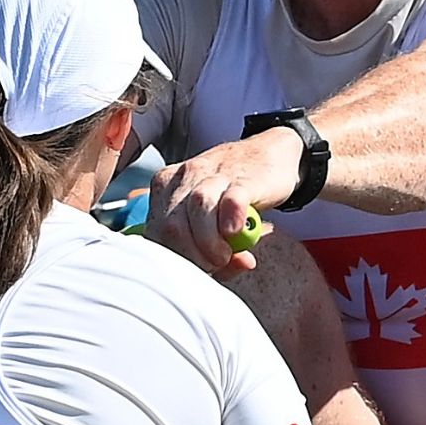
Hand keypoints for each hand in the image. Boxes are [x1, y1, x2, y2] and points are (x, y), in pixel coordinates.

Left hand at [151, 131, 299, 273]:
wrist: (270, 153)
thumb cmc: (234, 192)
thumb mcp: (213, 219)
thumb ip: (210, 249)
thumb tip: (221, 271)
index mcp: (166, 186)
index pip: (155, 234)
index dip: (173, 261)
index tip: (195, 271)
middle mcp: (184, 176)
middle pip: (172, 226)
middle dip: (191, 257)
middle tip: (213, 265)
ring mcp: (213, 174)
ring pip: (198, 210)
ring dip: (210, 243)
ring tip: (226, 255)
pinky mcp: (243, 178)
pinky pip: (230, 200)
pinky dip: (231, 220)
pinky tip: (237, 231)